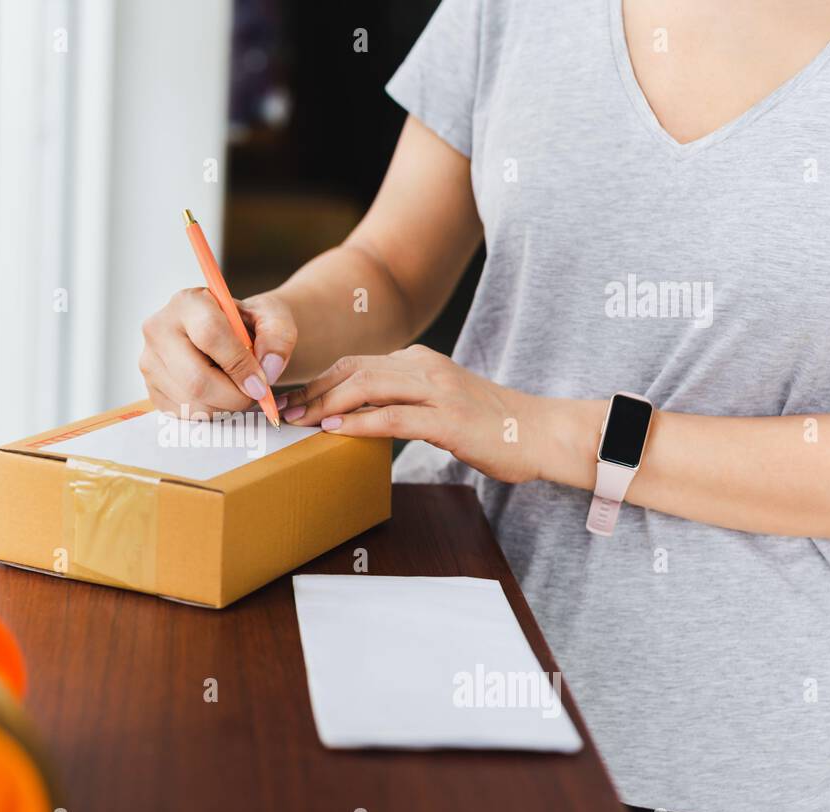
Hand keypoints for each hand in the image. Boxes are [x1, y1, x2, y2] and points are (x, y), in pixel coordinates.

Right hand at [138, 289, 296, 415]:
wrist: (227, 336)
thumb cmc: (248, 325)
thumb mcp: (272, 319)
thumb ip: (279, 337)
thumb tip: (267, 369)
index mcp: (187, 302)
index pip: (210, 335)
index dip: (239, 365)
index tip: (260, 383)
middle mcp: (159, 329)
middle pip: (195, 379)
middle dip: (234, 397)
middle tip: (254, 395)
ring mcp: (150, 362)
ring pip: (192, 403)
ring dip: (225, 407)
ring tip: (237, 390)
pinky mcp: (151, 389)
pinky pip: (184, 415)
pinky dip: (211, 413)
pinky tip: (219, 395)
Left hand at [280, 344, 548, 484]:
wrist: (541, 432)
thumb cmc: (492, 424)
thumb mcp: (441, 401)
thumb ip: (406, 399)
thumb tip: (364, 415)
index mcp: (421, 361)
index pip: (358, 362)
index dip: (322, 380)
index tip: (297, 398)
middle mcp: (425, 368)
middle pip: (355, 369)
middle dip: (315, 390)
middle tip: (288, 411)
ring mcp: (437, 392)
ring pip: (368, 387)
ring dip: (328, 404)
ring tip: (302, 421)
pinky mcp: (448, 420)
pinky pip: (392, 417)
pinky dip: (358, 423)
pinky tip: (334, 431)